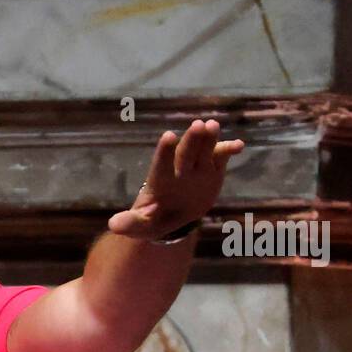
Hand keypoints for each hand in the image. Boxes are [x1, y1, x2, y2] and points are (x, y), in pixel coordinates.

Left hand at [107, 119, 245, 239]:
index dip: (165, 152)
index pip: (162, 164)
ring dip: (209, 139)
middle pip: (185, 153)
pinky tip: (238, 146)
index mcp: (160, 181)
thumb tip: (113, 225)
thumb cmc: (151, 221)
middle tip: (198, 125)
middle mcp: (178, 170)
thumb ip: (130, 223)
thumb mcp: (140, 226)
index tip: (169, 136)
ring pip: (203, 150)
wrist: (172, 219)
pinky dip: (228, 151)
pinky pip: (220, 158)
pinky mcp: (212, 170)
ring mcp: (196, 168)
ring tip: (213, 126)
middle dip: (191, 140)